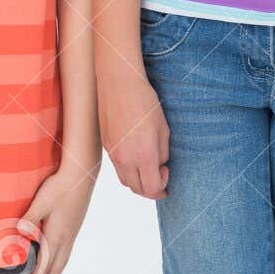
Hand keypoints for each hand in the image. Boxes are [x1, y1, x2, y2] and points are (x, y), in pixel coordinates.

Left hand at [20, 160, 97, 273]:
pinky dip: (61, 259)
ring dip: (56, 272)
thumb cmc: (61, 186)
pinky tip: (58, 255)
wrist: (82, 172)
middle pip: (58, 266)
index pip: (46, 263)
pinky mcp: (75, 223)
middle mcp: (67, 236)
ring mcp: (73, 230)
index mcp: (58, 234)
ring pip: (64, 258)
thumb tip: (19, 235)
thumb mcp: (41, 201)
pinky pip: (68, 249)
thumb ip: (30, 219)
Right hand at [98, 64, 168, 199]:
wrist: (119, 84)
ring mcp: (113, 154)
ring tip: (150, 169)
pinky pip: (118, 167)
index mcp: (143, 155)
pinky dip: (129, 170)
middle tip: (162, 178)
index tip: (168, 175)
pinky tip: (137, 158)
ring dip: (139, 181)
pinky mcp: (106, 146)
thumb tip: (159, 165)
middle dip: (151, 188)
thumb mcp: (163, 129)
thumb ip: (162, 153)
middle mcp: (125, 159)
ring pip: (125, 181)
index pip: (152, 188)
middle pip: (137, 189)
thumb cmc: (145, 103)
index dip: (162, 188)